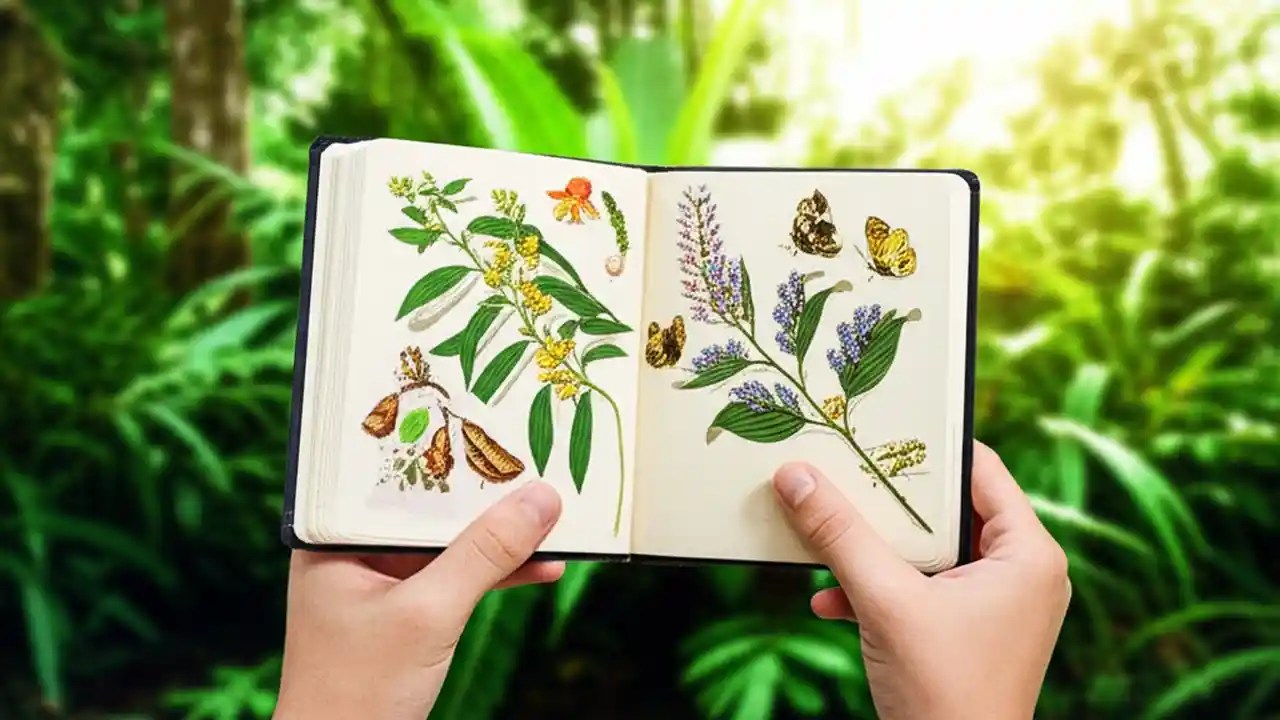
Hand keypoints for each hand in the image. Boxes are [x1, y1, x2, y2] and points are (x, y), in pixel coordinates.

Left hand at [273, 481, 563, 719]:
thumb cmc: (359, 693)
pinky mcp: (402, 613)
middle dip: (485, 498)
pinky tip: (541, 568)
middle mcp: (350, 551)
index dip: (455, 458)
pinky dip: (495, 575)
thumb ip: (484, 554)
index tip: (508, 440)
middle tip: (539, 471)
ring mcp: (377, 583)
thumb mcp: (429, 614)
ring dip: (500, 540)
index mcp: (332, 538)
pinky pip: (454, 579)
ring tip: (556, 522)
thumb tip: (542, 500)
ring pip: (448, 544)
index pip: (399, 479)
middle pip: (429, 509)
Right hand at [771, 441, 1069, 719]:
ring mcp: (998, 606)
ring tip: (829, 539)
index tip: (877, 429)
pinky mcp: (970, 632)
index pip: (980, 468)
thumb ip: (839, 534)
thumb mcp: (884, 601)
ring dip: (876, 551)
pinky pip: (923, 590)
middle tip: (844, 476)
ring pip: (929, 552)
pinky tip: (831, 601)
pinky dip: (880, 591)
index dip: (928, 447)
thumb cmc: (944, 694)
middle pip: (948, 509)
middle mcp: (1022, 573)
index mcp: (1028, 554)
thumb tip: (795, 475)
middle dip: (889, 503)